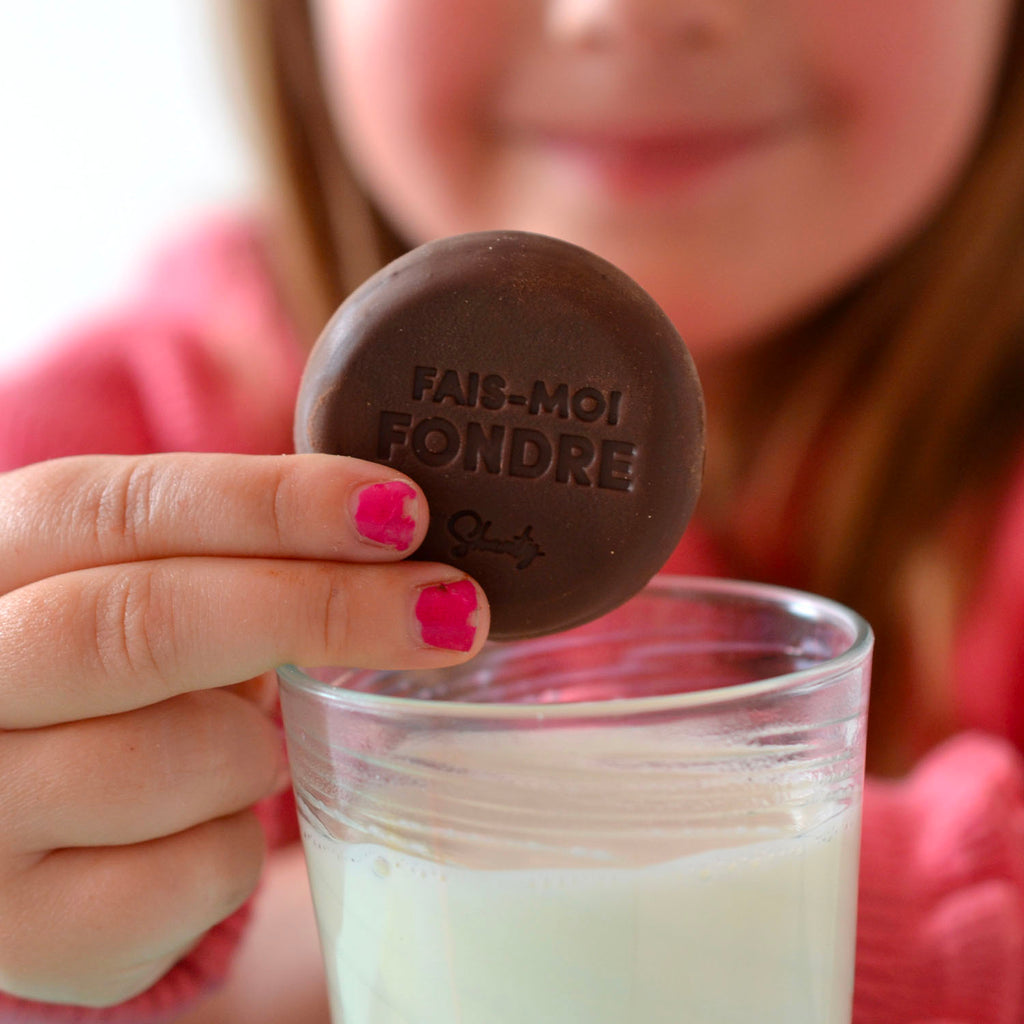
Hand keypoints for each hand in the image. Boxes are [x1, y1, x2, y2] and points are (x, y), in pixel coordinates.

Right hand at [0, 453, 487, 1007]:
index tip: (398, 512)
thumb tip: (400, 525)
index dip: (270, 504)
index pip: (119, 507)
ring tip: (249, 748)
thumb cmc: (121, 676)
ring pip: (178, 757)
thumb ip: (241, 552)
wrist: (22, 814)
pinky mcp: (24, 929)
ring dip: (257, 748)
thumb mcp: (154, 586)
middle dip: (320, 608)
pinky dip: (237, 845)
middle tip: (450, 609)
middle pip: (142, 623)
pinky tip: (205, 825)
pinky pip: (193, 875)